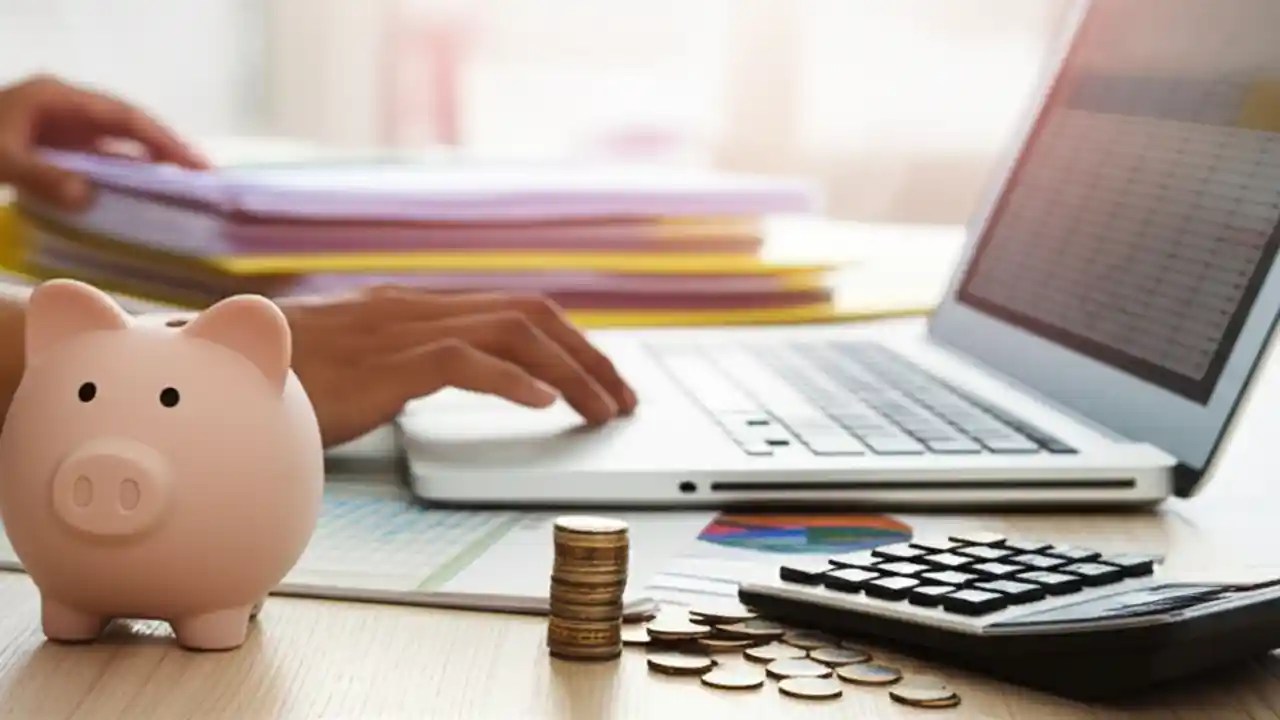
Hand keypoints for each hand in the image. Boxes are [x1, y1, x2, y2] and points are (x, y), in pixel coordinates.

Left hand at [0, 74, 208, 209]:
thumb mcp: (1, 159)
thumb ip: (43, 177)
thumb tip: (88, 197)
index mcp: (58, 97)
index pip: (125, 116)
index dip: (164, 140)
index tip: (196, 164)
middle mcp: (64, 107)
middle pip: (128, 127)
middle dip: (165, 151)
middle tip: (204, 179)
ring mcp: (58, 127)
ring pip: (114, 144)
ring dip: (145, 166)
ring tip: (182, 190)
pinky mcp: (51, 148)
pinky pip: (96, 161)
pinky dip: (119, 178)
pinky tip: (138, 198)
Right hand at [275, 286, 637, 447]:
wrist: (214, 367)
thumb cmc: (284, 375)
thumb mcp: (359, 362)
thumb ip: (406, 360)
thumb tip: (451, 373)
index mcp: (417, 308)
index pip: (514, 310)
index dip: (570, 342)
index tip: (603, 378)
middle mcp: (418, 308)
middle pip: (530, 315)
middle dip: (589, 355)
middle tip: (623, 400)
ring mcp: (400, 330)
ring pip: (511, 333)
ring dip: (569, 372)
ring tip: (601, 410)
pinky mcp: (381, 363)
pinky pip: (461, 362)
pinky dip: (510, 380)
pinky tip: (541, 403)